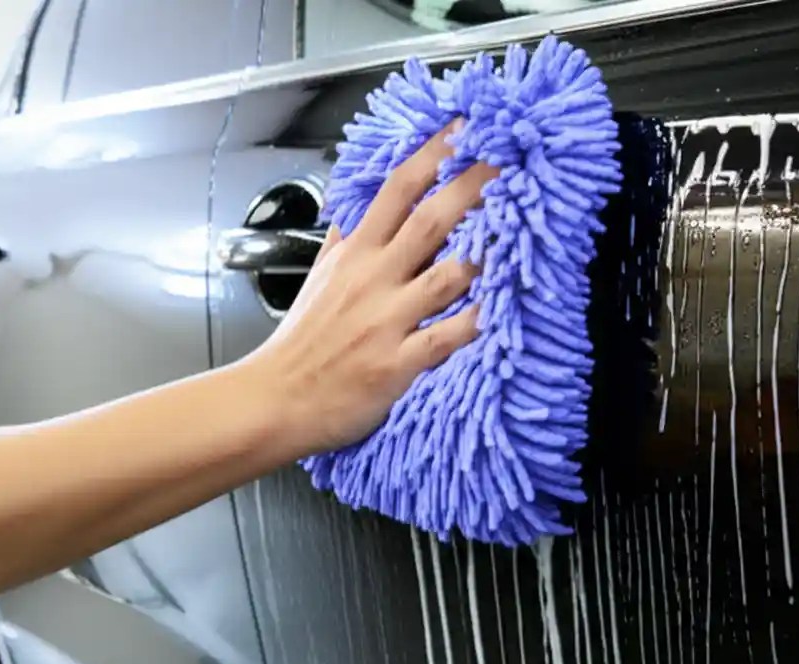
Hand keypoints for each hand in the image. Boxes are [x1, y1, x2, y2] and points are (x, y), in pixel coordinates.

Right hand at [249, 121, 496, 456]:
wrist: (274, 399)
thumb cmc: (301, 341)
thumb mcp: (318, 275)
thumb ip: (346, 238)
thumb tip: (361, 204)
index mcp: (357, 253)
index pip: (397, 189)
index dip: (433, 154)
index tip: (464, 129)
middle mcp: (375, 278)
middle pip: (432, 220)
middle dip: (474, 187)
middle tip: (509, 162)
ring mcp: (388, 320)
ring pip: (448, 275)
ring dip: (487, 253)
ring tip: (524, 230)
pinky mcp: (398, 364)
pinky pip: (447, 338)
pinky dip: (477, 323)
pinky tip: (505, 310)